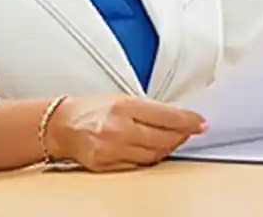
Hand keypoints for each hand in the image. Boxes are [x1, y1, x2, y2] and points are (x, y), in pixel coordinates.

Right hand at [46, 95, 207, 171]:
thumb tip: (179, 117)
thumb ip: (150, 108)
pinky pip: (138, 165)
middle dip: (181, 136)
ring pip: (154, 155)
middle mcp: (118, 128)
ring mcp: (111, 149)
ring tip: (173, 140)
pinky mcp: (106, 164)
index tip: (201, 123)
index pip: (167, 116)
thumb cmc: (91, 109)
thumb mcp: (123, 98)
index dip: (189, 121)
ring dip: (168, 148)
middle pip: (163, 139)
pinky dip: (150, 158)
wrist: (60, 125)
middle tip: (189, 132)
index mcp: (124, 106)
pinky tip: (153, 151)